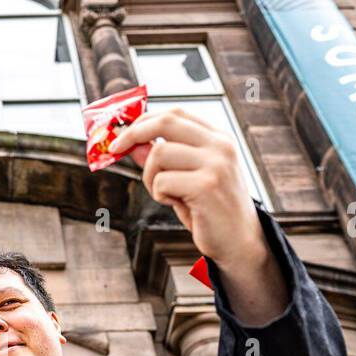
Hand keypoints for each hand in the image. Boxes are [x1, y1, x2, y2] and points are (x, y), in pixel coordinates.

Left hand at [109, 107, 267, 271]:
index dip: (145, 120)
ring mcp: (216, 164)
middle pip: (166, 122)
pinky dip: (159, 194)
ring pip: (159, 153)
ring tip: (164, 194)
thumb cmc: (212, 211)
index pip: (176, 113)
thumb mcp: (186, 179)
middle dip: (134, 134)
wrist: (239, 242)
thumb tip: (134, 144)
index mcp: (218, 139)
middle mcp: (220, 146)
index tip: (124, 134)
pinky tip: (175, 203)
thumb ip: (164, 159)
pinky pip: (162, 181)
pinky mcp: (207, 185)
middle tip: (116, 148)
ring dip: (150, 177)